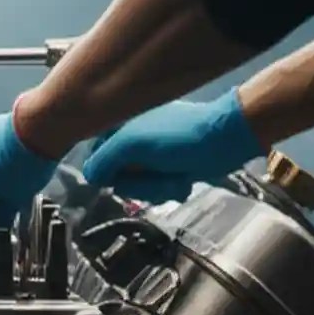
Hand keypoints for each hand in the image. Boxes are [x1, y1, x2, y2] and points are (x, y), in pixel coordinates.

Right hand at [82, 88, 264, 202]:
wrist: (224, 141)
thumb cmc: (176, 138)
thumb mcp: (132, 144)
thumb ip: (103, 160)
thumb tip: (89, 177)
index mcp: (121, 126)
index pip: (95, 154)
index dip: (104, 169)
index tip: (117, 176)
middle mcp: (133, 140)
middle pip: (116, 175)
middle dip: (136, 182)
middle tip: (151, 175)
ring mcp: (152, 155)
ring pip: (137, 186)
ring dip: (155, 187)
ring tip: (173, 177)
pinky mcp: (169, 168)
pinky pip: (156, 188)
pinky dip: (169, 188)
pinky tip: (182, 181)